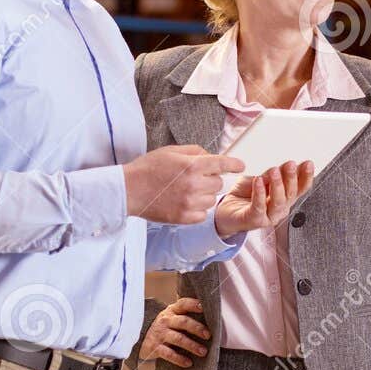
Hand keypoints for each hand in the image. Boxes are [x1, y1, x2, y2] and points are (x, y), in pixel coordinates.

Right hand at [124, 145, 244, 224]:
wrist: (129, 190)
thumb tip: (210, 157)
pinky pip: (203, 213)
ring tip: (187, 191)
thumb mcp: (171, 151)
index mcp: (191, 165)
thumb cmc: (148, 168)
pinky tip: (185, 202)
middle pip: (218, 182)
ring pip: (212, 199)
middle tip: (193, 178)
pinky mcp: (184, 217)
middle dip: (210, 178)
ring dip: (205, 194)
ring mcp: (189, 203)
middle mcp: (193, 185)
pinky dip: (198, 208)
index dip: (234, 164)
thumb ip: (194, 152)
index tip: (241, 165)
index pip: (222, 164)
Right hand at [140, 298, 209, 367]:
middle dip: (197, 328)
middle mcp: (166, 320)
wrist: (143, 339)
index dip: (193, 304)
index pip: (183, 304)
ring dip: (192, 345)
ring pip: (178, 338)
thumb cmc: (166, 327)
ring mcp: (160, 334)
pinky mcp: (155, 347)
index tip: (204, 308)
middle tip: (208, 335)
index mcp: (172, 311)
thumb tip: (212, 315)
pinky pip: (168, 354)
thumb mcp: (173, 317)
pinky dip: (179, 359)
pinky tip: (188, 363)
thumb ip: (187, 314)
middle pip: (183, 322)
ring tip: (203, 352)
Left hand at [214, 160, 313, 238]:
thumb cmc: (245, 194)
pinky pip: (259, 206)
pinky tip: (258, 181)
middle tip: (290, 164)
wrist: (225, 211)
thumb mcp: (260, 179)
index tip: (308, 163)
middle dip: (292, 178)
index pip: (300, 188)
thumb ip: (270, 175)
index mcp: (285, 198)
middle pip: (291, 194)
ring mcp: (269, 216)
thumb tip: (281, 164)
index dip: (306, 177)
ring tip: (274, 171)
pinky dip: (259, 193)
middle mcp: (280, 209)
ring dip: (277, 185)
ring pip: (278, 202)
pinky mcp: (254, 220)